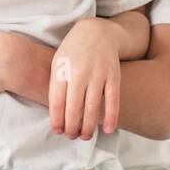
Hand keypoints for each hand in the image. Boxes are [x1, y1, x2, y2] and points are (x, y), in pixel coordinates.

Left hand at [49, 18, 122, 139]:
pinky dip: (111, 117)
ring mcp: (98, 75)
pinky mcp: (113, 76)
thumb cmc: (73, 52)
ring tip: (85, 137)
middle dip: (72, 128)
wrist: (96, 32)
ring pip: (92, 108)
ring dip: (88, 127)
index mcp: (62, 71)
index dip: (57, 120)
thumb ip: (56, 86)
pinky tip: (108, 129)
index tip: (58, 131)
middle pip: (74, 109)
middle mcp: (79, 73)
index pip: (57, 103)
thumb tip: (56, 115)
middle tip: (71, 136)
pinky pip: (112, 100)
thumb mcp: (58, 64)